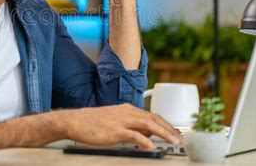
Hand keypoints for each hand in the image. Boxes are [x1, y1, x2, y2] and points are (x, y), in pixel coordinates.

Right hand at [61, 103, 182, 149]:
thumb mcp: (116, 121)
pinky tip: (151, 146)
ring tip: (172, 141)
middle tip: (180, 138)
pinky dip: (144, 140)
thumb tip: (147, 134)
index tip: (176, 133)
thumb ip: (132, 126)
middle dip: (169, 128)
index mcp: (128, 109)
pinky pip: (132, 134)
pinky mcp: (114, 130)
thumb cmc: (93, 123)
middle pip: (153, 118)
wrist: (75, 121)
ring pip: (147, 124)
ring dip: (162, 133)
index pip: (153, 115)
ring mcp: (121, 120)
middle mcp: (127, 112)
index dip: (167, 124)